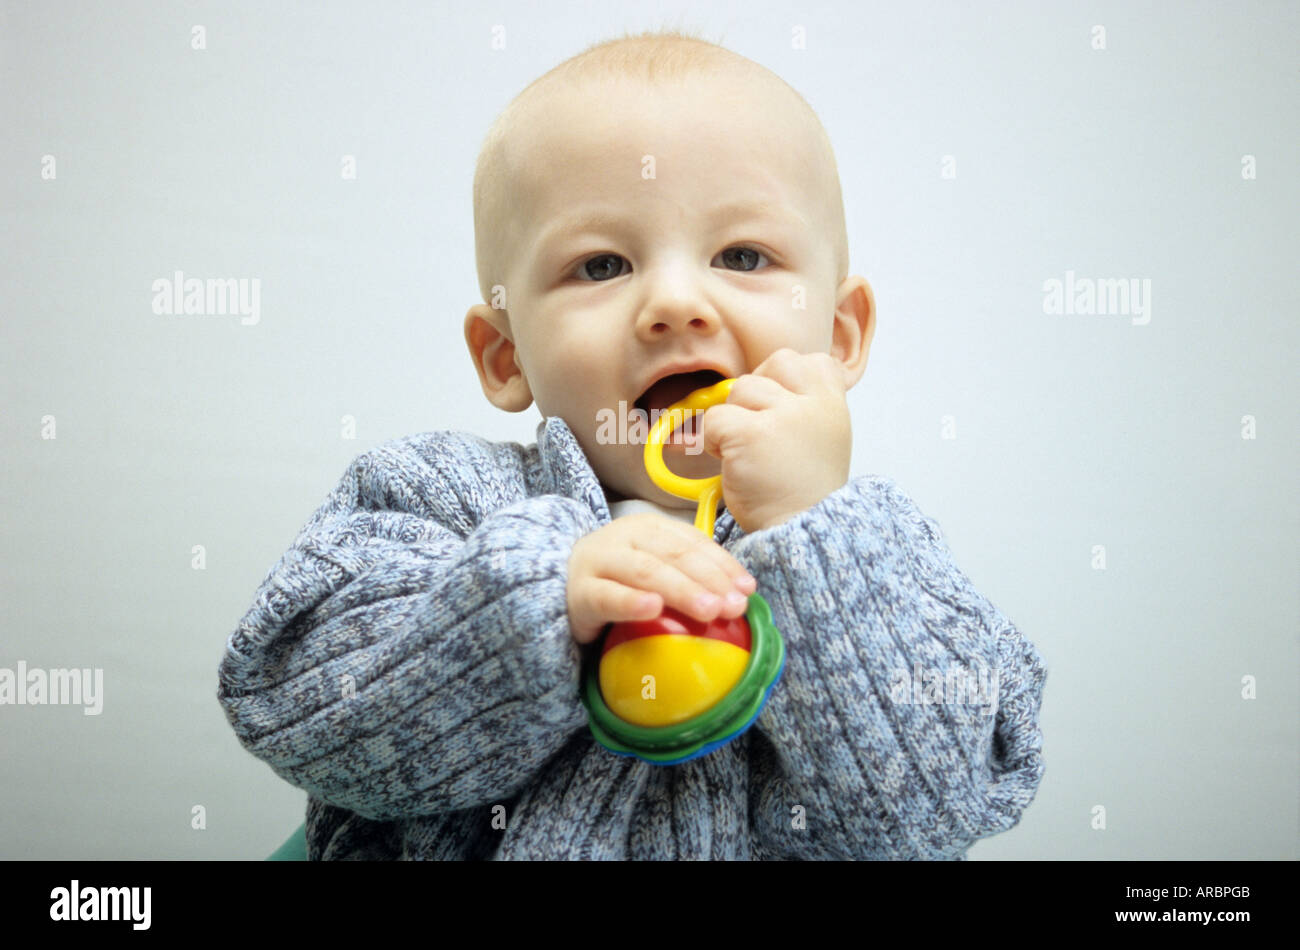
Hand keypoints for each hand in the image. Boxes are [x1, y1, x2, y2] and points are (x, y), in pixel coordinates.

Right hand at [566, 513, 757, 643]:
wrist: (558, 586)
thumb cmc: (619, 581)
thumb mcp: (655, 568)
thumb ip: (689, 574)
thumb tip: (741, 595)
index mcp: (649, 528)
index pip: (693, 542)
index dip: (723, 564)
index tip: (748, 590)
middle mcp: (625, 537)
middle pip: (674, 554)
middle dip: (709, 579)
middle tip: (734, 605)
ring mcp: (600, 561)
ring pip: (645, 571)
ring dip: (680, 590)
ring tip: (708, 610)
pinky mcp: (580, 591)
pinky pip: (606, 596)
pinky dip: (631, 602)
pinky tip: (653, 610)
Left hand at [698, 348, 851, 533]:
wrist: (800, 533)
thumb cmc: (802, 491)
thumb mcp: (821, 438)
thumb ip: (799, 406)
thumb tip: (751, 386)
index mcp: (834, 403)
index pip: (809, 360)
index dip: (784, 379)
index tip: (779, 411)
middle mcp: (814, 403)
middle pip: (775, 363)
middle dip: (758, 391)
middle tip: (758, 428)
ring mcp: (784, 415)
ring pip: (741, 389)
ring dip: (734, 418)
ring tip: (746, 452)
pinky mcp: (752, 433)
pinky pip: (716, 418)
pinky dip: (712, 440)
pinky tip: (731, 463)